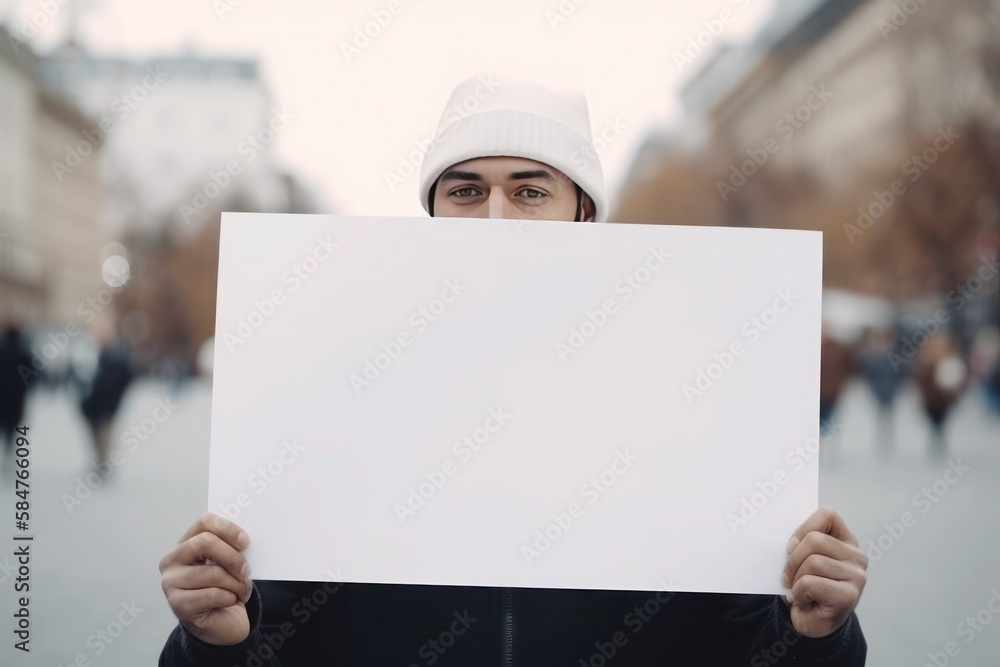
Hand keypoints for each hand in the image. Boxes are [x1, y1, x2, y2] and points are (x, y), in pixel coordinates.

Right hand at [159, 512, 254, 645]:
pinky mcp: (178, 605)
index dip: (228, 529)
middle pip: (206, 543)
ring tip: (242, 590)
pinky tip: (232, 600)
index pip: (204, 522)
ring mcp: (171, 583)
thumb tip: (245, 540)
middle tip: (247, 570)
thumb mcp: (227, 563)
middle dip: (233, 557)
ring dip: (236, 583)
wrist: (221, 623)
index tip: (246, 542)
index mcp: (185, 543)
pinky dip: (231, 597)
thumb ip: (231, 548)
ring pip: (212, 572)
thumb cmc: (224, 587)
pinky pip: (213, 594)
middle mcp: (171, 560)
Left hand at [781, 506, 867, 637]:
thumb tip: (791, 543)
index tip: (791, 547)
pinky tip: (803, 599)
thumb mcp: (803, 558)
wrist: (813, 621)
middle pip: (815, 539)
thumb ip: (802, 543)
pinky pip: (810, 583)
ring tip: (797, 589)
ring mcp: (856, 576)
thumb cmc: (808, 587)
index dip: (803, 528)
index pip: (827, 514)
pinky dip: (798, 592)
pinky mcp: (849, 596)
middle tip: (788, 576)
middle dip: (793, 559)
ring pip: (813, 562)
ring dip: (795, 578)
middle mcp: (856, 557)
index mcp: (846, 541)